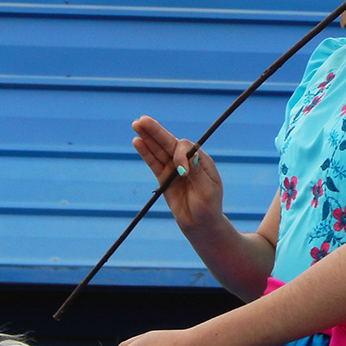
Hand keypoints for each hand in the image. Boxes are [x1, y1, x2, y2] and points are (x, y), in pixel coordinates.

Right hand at [131, 116, 226, 248]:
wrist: (200, 225)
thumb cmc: (209, 208)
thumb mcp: (207, 191)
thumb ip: (198, 173)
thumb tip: (192, 154)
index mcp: (201, 160)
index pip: (186, 148)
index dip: (180, 155)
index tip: (182, 172)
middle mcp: (187, 161)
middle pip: (169, 142)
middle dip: (156, 131)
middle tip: (142, 120)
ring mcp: (174, 169)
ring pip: (159, 150)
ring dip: (148, 138)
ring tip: (136, 124)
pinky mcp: (164, 178)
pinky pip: (153, 163)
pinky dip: (145, 153)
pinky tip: (137, 142)